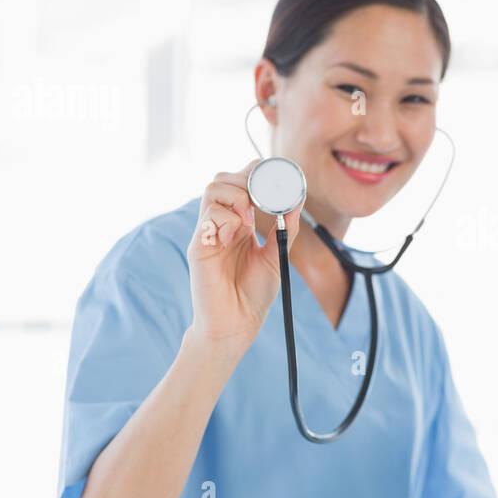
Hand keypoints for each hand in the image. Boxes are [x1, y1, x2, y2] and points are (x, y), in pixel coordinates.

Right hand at [185, 159, 302, 347]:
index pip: (240, 183)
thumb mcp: (276, 255)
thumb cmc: (252, 294)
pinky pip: (208, 216)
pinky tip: (235, 234)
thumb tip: (297, 199)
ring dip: (236, 194)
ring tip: (248, 217)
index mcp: (239, 223)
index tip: (276, 179)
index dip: (255, 173)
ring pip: (213, 189)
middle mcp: (222, 224)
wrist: (236, 324)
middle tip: (262, 198)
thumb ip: (286, 227)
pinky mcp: (199, 247)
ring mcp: (208, 233)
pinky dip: (226, 217)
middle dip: (245, 178)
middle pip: (223, 179)